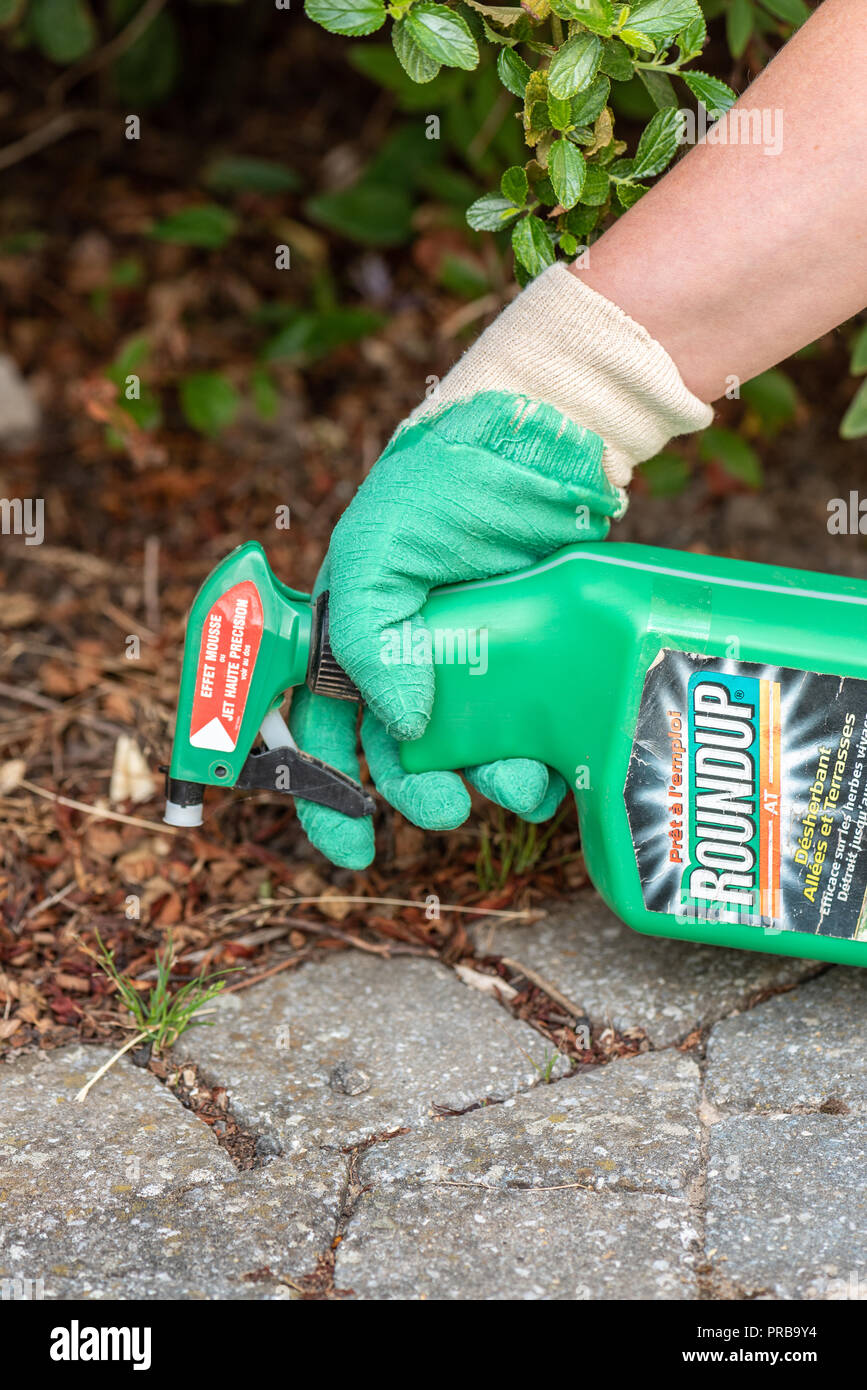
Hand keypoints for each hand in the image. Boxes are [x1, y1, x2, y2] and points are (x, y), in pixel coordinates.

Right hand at [289, 389, 621, 867]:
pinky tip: (554, 765)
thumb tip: (406, 725)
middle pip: (397, 753)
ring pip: (470, 749)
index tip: (351, 850)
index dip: (324, 794)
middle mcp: (406, 655)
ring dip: (487, 784)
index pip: (318, 729)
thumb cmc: (441, 484)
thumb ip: (368, 638)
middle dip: (417, 793)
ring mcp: (473, 659)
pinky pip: (528, 727)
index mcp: (348, 634)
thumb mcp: (378, 551)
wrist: (540, 443)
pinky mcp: (532, 657)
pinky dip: (537, 757)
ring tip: (518, 789)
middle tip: (447, 813)